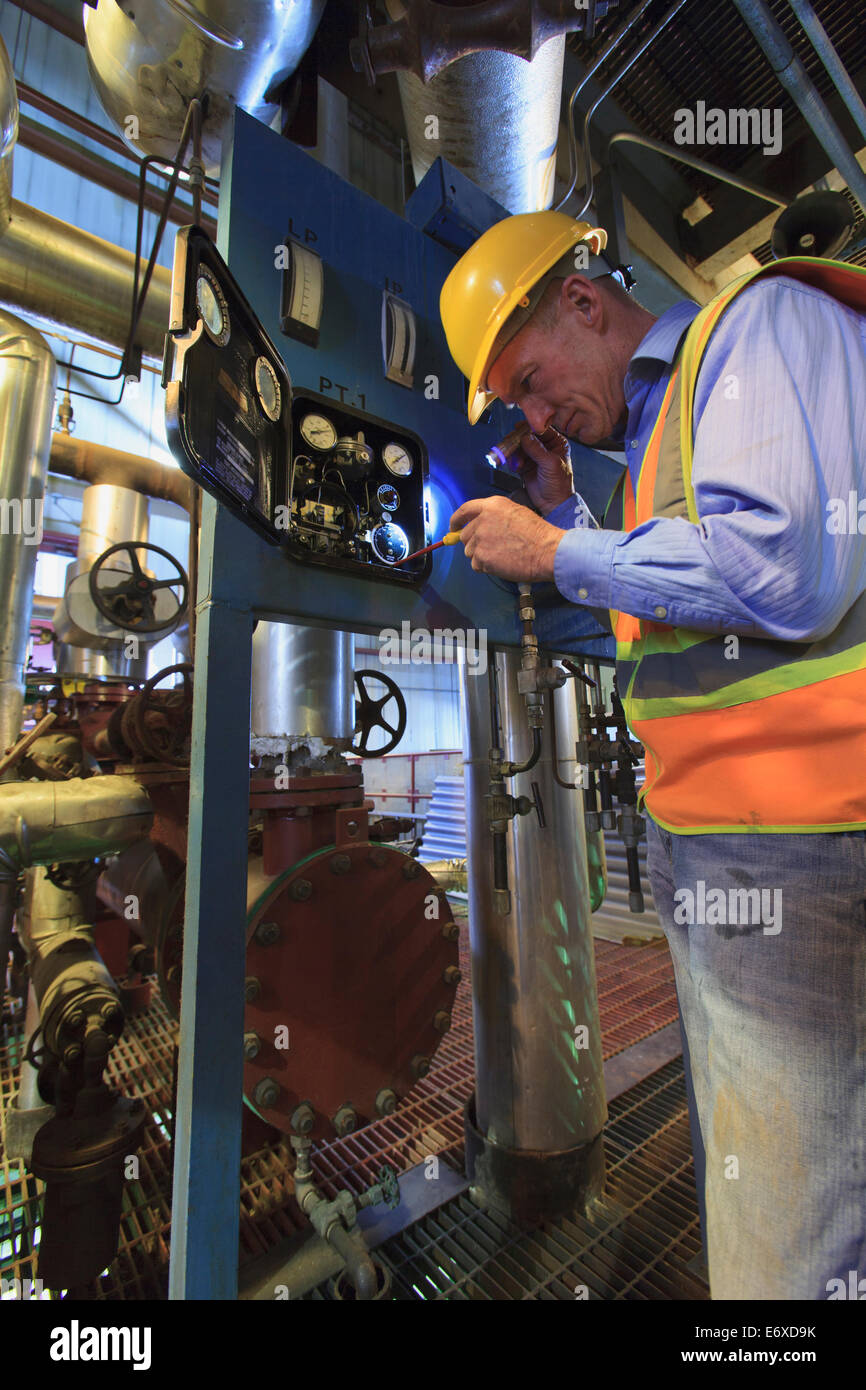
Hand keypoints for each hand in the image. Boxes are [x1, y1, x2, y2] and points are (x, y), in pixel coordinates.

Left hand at [450, 495, 565, 580]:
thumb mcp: (515, 513)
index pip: (464, 511)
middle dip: (474, 543)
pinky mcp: (482, 557)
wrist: (547, 551)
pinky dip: (486, 567)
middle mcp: (482, 520)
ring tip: (502, 555)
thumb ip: (494, 517)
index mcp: (491, 506)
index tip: (453, 527)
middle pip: (465, 535)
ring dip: (481, 556)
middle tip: (492, 548)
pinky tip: (502, 563)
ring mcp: (480, 539)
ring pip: (470, 552)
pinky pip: (476, 565)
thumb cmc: (537, 534)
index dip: (456, 520)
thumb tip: (477, 527)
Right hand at [514, 425, 573, 515]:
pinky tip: (517, 468)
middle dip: (518, 442)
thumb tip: (525, 437)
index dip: (529, 428)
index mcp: (556, 443)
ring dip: (515, 455)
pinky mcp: (526, 465)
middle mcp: (545, 448)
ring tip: (518, 464)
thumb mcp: (550, 464)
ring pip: (519, 448)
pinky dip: (513, 462)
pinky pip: (515, 458)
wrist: (553, 504)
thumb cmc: (560, 485)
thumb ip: (537, 449)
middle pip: (527, 437)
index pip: (541, 430)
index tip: (518, 428)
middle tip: (511, 445)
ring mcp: (534, 457)